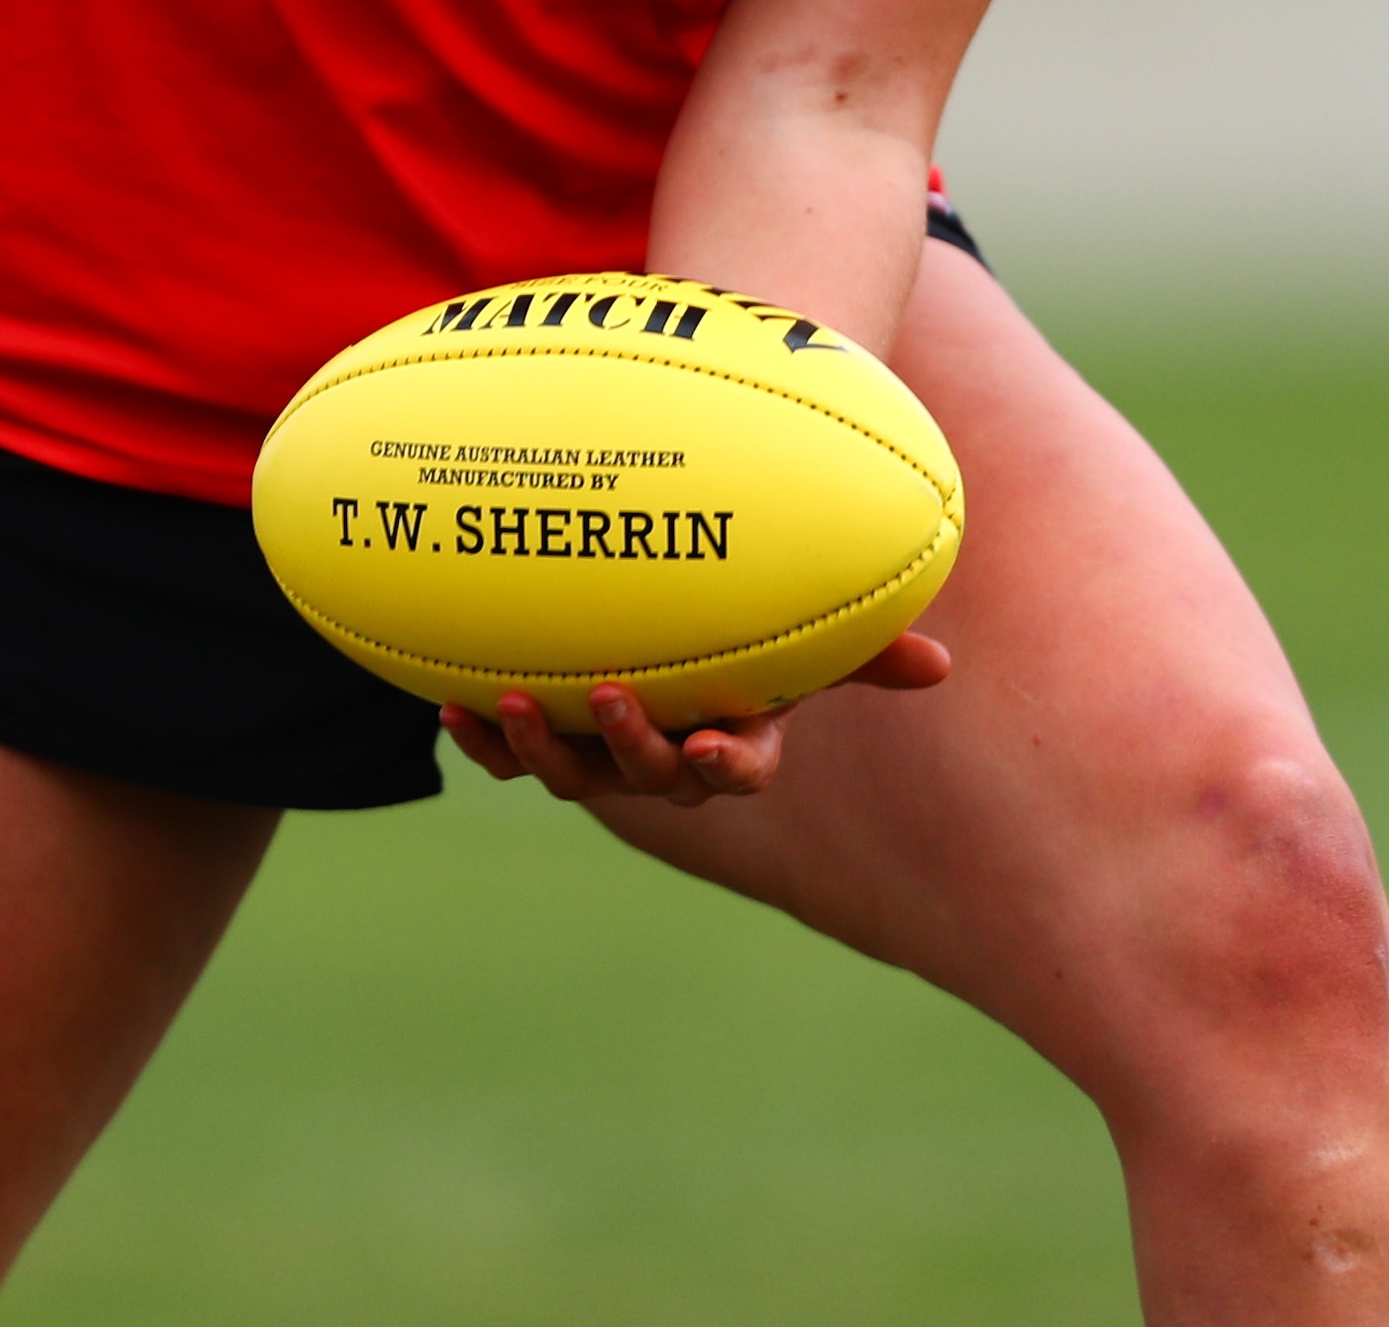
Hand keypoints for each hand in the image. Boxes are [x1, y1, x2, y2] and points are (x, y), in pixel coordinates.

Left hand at [442, 631, 950, 807]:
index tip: (710, 742)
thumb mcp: (799, 623)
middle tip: (608, 694)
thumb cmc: (750, 613)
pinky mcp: (547, 736)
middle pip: (649, 780)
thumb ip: (856, 641)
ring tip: (512, 704)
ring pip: (574, 778)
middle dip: (628, 748)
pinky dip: (482, 739)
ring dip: (541, 750)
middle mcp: (667, 757)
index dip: (726, 764)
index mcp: (733, 734)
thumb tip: (940, 666)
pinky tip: (448, 703)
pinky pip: (510, 754)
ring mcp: (602, 752)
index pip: (740, 769)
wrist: (663, 607)